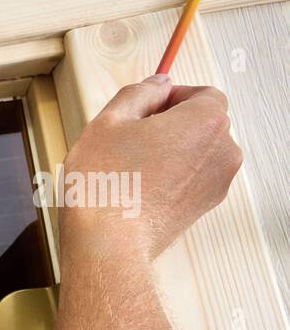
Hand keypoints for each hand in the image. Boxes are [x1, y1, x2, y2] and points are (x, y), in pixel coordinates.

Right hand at [60, 75, 242, 261]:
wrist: (109, 244)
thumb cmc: (106, 185)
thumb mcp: (108, 122)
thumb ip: (138, 93)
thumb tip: (157, 85)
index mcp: (205, 120)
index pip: (202, 93)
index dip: (171, 97)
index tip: (144, 109)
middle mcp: (222, 149)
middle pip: (202, 122)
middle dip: (170, 124)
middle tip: (130, 138)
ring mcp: (217, 181)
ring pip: (197, 151)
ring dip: (171, 151)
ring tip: (132, 166)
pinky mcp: (205, 206)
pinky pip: (193, 177)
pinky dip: (172, 175)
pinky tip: (139, 186)